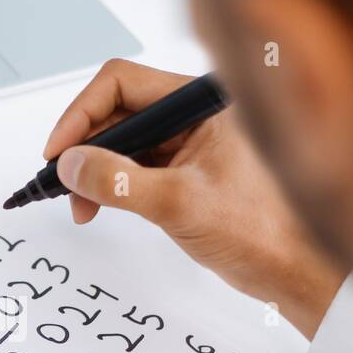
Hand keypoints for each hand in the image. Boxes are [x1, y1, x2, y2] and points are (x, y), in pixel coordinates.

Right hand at [44, 60, 345, 338]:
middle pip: (116, 110)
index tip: (59, 150)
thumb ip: (120, 182)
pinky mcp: (181, 170)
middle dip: (83, 145)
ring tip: (79, 203)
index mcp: (201, 102)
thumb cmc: (262, 230)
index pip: (122, 83)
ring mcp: (186, 143)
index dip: (81, 113)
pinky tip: (96, 204)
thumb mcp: (180, 204)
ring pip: (120, 140)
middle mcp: (192, 115)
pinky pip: (131, 165)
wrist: (293, 270)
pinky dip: (107, 184)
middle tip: (60, 180)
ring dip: (92, 169)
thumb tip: (72, 164)